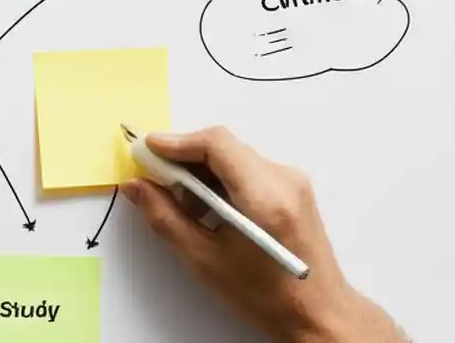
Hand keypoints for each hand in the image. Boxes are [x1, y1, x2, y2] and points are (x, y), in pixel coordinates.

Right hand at [122, 127, 404, 342]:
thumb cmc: (264, 295)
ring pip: (234, 156)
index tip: (145, 150)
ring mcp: (293, 181)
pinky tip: (208, 207)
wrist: (318, 313)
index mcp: (265, 197)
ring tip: (183, 203)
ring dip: (202, 170)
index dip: (176, 142)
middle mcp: (284, 179)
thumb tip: (136, 185)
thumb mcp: (204, 260)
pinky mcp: (293, 188)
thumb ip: (165, 217)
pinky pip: (248, 168)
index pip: (216, 144)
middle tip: (156, 179)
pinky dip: (221, 179)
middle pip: (224, 147)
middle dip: (185, 157)